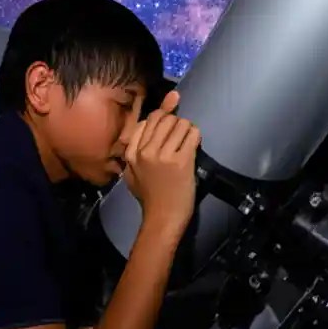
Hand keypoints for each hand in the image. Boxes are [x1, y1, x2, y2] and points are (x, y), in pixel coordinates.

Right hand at [119, 90, 200, 233]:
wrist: (162, 217)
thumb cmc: (149, 195)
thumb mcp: (133, 170)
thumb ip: (138, 144)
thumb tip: (154, 114)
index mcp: (131, 152)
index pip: (149, 120)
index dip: (163, 114)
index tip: (171, 111)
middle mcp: (145, 150)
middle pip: (165, 118)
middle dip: (176, 123)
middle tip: (179, 137)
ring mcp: (163, 155)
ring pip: (180, 123)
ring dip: (187, 129)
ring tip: (187, 141)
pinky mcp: (181, 161)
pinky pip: (192, 134)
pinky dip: (196, 136)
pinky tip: (194, 145)